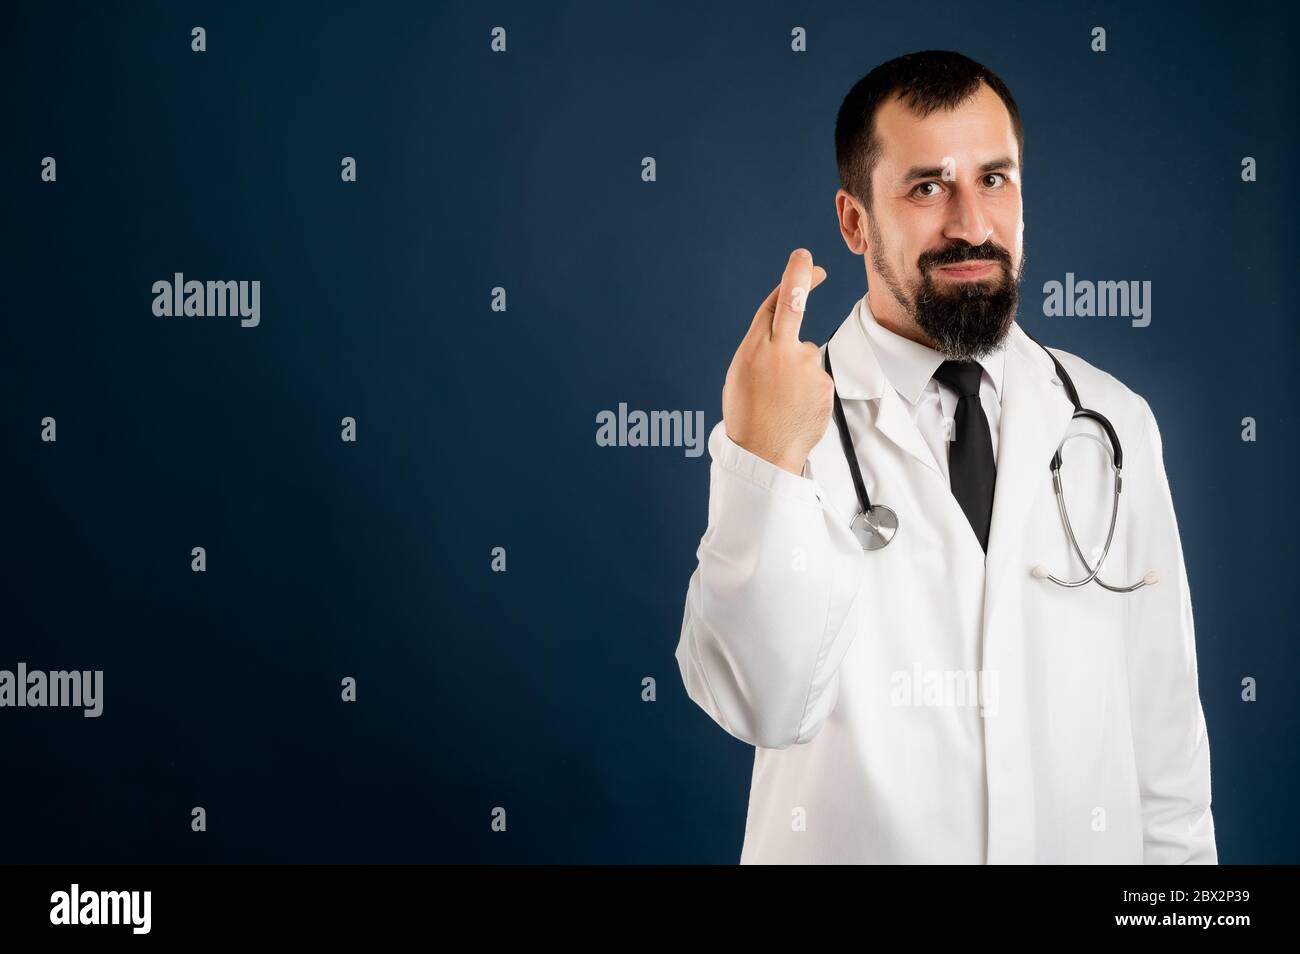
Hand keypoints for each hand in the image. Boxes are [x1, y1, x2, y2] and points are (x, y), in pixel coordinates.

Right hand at [722, 248, 831, 475]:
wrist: (763, 452)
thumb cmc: (748, 415)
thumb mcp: (742, 375)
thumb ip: (763, 351)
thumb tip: (783, 338)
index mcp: (754, 348)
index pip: (775, 304)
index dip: (792, 279)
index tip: (803, 261)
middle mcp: (781, 351)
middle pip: (794, 305)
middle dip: (802, 279)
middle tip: (812, 266)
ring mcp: (806, 367)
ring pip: (807, 357)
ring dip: (798, 373)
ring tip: (782, 400)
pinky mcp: (823, 384)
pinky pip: (817, 379)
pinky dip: (809, 390)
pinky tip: (796, 407)